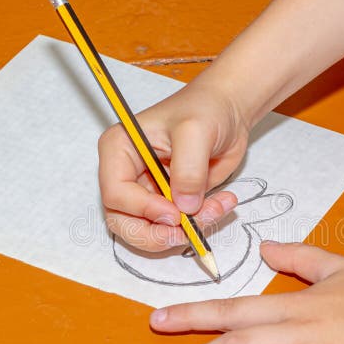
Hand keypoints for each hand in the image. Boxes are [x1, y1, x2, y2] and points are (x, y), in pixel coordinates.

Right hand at [98, 82, 249, 250]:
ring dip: (183, 232)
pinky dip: (199, 225)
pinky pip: (176, 228)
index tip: (174, 213)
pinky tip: (220, 204)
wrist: (228, 111)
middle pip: (125, 222)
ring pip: (151, 232)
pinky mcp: (169, 203)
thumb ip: (188, 169)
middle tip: (188, 231)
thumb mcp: (196, 131)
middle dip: (157, 234)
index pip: (116, 194)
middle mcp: (127, 175)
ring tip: (215, 209)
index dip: (142, 210)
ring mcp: (148, 192)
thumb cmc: (205, 109)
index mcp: (119, 150)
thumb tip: (185, 207)